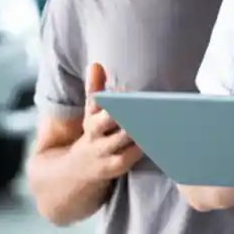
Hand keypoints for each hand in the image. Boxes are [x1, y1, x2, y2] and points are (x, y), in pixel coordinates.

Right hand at [75, 63, 142, 182]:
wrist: (78, 168)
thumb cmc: (95, 133)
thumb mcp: (91, 111)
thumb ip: (95, 88)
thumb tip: (96, 64)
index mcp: (90, 116)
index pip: (96, 102)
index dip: (110, 96)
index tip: (125, 89)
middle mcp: (94, 133)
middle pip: (108, 119)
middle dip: (125, 111)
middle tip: (144, 102)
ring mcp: (103, 151)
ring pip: (120, 139)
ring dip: (136, 129)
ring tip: (155, 119)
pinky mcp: (113, 167)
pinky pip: (127, 157)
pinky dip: (139, 149)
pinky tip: (153, 140)